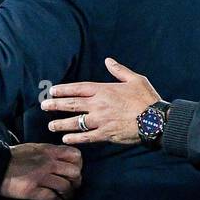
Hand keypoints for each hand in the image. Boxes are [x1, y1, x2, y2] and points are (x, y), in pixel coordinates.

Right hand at [0, 143, 83, 199]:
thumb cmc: (11, 157)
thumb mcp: (32, 148)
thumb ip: (47, 152)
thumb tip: (59, 159)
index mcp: (48, 150)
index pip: (75, 155)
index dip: (79, 165)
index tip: (74, 171)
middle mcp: (47, 163)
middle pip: (74, 173)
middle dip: (76, 181)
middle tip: (72, 186)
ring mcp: (40, 177)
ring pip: (66, 187)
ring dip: (68, 194)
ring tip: (65, 197)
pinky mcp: (33, 190)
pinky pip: (52, 198)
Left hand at [40, 58, 160, 144]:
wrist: (156, 120)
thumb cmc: (147, 99)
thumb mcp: (135, 79)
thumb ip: (119, 70)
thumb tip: (108, 60)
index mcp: (104, 90)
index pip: (77, 89)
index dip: (63, 90)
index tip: (52, 91)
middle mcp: (98, 105)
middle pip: (71, 105)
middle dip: (55, 105)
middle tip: (43, 106)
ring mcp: (100, 120)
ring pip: (75, 122)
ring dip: (61, 124)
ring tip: (50, 126)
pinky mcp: (105, 134)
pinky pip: (86, 137)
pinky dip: (75, 138)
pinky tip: (65, 139)